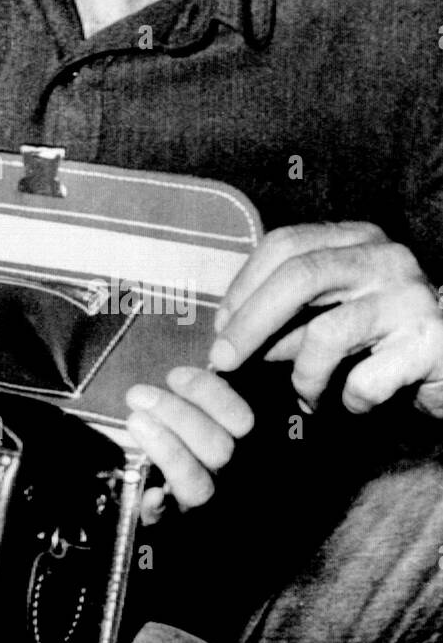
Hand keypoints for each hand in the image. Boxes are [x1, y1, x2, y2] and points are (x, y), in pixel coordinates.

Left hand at [126, 367, 254, 525]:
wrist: (163, 502)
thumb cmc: (178, 439)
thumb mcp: (194, 414)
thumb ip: (200, 397)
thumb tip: (185, 378)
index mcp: (238, 444)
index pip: (240, 419)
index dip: (208, 394)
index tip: (175, 377)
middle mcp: (229, 475)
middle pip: (218, 448)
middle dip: (177, 415)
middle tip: (138, 395)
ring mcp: (205, 502)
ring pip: (197, 485)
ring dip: (166, 450)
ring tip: (135, 421)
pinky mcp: (174, 525)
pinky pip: (169, 521)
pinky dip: (158, 507)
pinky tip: (148, 494)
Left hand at [210, 222, 442, 417]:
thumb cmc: (386, 339)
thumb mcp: (334, 314)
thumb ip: (289, 315)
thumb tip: (230, 337)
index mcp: (357, 238)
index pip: (286, 244)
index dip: (245, 284)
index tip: (220, 325)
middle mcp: (386, 257)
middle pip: (299, 276)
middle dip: (250, 322)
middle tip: (225, 359)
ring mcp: (410, 297)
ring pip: (328, 332)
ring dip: (303, 375)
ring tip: (306, 395)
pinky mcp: (430, 343)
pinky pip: (365, 380)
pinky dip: (347, 399)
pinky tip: (352, 403)